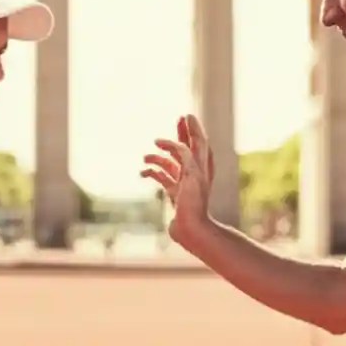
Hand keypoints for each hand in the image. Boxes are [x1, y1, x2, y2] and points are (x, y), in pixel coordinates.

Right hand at [141, 114, 215, 244]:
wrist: (192, 230)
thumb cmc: (194, 203)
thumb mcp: (192, 174)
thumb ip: (185, 155)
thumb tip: (175, 144)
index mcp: (202, 166)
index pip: (198, 141)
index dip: (193, 127)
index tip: (186, 115)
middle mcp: (194, 173)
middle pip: (187, 148)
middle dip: (180, 134)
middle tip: (178, 119)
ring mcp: (184, 183)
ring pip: (170, 163)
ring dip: (158, 158)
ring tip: (146, 157)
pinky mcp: (175, 194)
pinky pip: (162, 178)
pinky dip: (152, 173)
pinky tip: (143, 173)